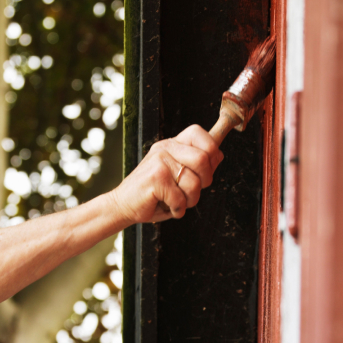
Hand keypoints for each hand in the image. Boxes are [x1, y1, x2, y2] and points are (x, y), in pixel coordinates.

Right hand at [108, 125, 222, 223]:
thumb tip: (219, 154)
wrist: (123, 205)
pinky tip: (166, 207)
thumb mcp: (177, 175)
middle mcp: (165, 149)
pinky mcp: (155, 178)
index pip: (199, 133)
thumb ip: (197, 165)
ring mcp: (159, 162)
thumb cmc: (154, 193)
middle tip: (190, 191)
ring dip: (190, 201)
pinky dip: (177, 210)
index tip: (204, 170)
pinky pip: (180, 199)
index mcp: (172, 145)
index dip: (211, 151)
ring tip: (176, 201)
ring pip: (194, 183)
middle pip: (204, 159)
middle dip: (204, 182)